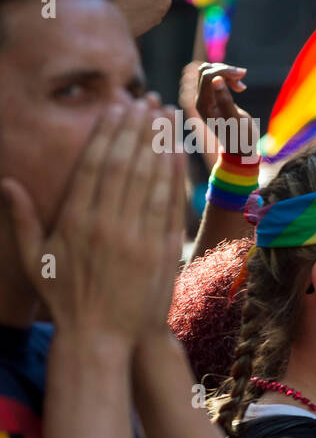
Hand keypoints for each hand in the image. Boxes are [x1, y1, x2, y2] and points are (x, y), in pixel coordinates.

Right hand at [1, 100, 183, 340]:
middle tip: (142, 100)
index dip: (106, 134)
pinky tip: (177, 153)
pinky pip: (169, 205)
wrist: (103, 337)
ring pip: (150, 180)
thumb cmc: (65, 298)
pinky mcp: (161, 250)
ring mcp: (138, 237)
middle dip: (134, 129)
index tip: (114, 109)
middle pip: (125, 166)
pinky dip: (174, 176)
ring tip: (163, 116)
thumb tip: (7, 182)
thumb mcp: (36, 259)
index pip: (94, 167)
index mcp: (76, 222)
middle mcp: (108, 225)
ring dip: (157, 144)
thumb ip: (23, 219)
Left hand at [179, 62, 255, 168]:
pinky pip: (214, 79)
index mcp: (204, 106)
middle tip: (242, 79)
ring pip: (209, 72)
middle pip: (205, 71)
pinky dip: (227, 78)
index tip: (243, 75)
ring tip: (241, 85)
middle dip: (225, 70)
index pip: (208, 77)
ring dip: (226, 73)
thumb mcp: (236, 120)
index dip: (224, 71)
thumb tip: (216, 80)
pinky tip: (239, 87)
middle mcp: (200, 100)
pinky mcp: (212, 98)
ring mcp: (205, 99)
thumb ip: (225, 99)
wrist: (240, 148)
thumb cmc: (241, 137)